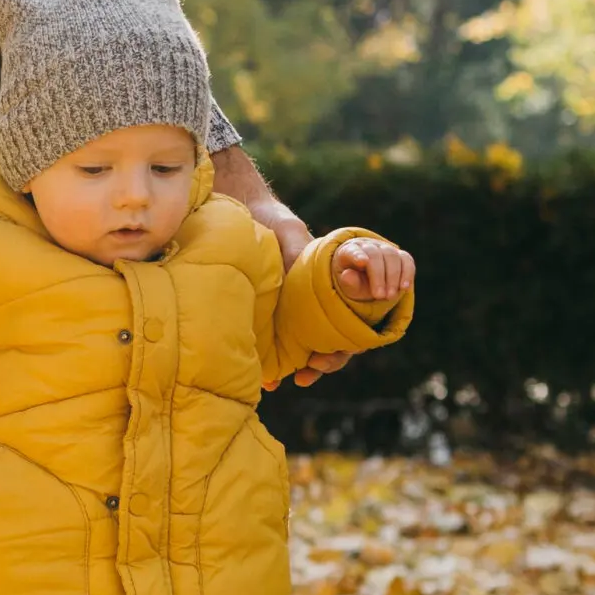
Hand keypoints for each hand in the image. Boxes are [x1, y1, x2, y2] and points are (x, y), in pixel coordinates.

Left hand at [212, 143, 340, 384]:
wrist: (250, 213)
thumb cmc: (275, 224)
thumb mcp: (289, 236)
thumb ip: (296, 253)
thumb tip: (297, 272)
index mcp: (326, 291)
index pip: (344, 327)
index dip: (340, 347)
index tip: (324, 357)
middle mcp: (312, 304)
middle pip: (329, 344)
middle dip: (322, 363)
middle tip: (307, 372)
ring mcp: (293, 311)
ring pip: (304, 348)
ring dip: (299, 366)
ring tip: (283, 380)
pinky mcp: (272, 312)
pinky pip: (277, 341)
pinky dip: (275, 360)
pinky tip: (267, 378)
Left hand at [334, 237, 415, 303]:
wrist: (367, 278)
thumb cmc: (354, 282)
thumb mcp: (348, 287)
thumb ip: (349, 282)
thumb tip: (348, 276)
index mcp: (348, 251)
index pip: (352, 250)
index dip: (357, 255)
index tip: (362, 262)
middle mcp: (367, 246)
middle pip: (375, 255)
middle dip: (378, 277)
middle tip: (380, 296)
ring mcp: (384, 248)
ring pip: (392, 256)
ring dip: (393, 277)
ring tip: (390, 296)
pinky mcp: (400, 255)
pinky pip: (406, 260)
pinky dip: (407, 274)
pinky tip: (404, 288)